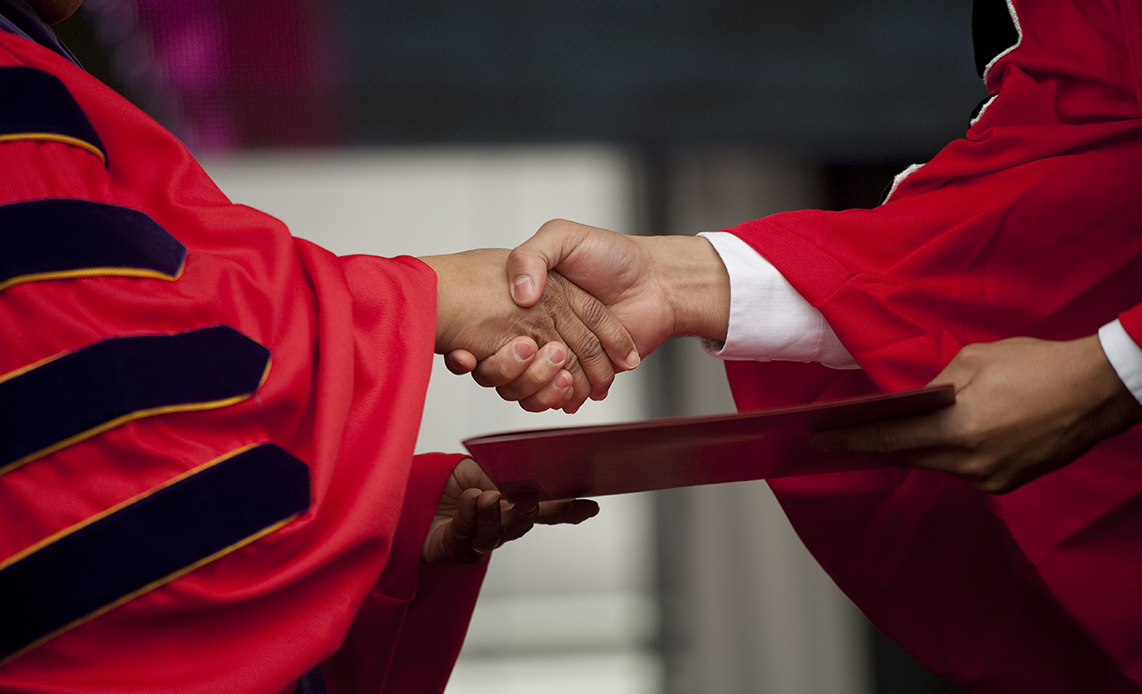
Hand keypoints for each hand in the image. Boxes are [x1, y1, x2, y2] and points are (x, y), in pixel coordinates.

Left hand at [423, 457, 599, 562]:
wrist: (418, 497)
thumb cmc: (454, 483)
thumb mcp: (484, 468)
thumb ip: (507, 475)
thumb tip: (526, 476)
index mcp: (516, 504)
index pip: (549, 509)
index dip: (570, 509)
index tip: (590, 505)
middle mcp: (503, 524)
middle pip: (524, 522)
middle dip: (529, 513)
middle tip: (531, 500)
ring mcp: (481, 539)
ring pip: (496, 532)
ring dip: (494, 514)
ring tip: (488, 497)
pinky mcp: (458, 549)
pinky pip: (466, 533)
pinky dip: (468, 515)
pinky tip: (470, 500)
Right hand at [446, 220, 730, 409]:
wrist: (660, 283)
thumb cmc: (614, 254)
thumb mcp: (563, 236)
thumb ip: (532, 255)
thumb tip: (520, 296)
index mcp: (525, 302)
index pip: (489, 333)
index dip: (478, 345)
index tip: (469, 351)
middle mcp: (538, 330)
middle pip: (507, 366)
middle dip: (511, 369)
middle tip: (526, 354)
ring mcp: (560, 354)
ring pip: (530, 387)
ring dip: (538, 388)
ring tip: (557, 376)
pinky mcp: (583, 375)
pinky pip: (561, 397)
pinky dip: (563, 399)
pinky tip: (569, 392)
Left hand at [811, 336, 1141, 492]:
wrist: (1100, 390)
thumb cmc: (1039, 365)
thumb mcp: (974, 361)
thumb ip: (934, 387)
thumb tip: (911, 404)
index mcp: (962, 430)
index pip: (891, 439)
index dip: (852, 440)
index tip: (819, 440)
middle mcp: (974, 463)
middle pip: (906, 457)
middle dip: (869, 447)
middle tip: (833, 441)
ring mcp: (992, 479)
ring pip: (932, 464)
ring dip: (906, 450)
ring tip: (871, 440)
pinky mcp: (1006, 483)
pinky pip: (960, 468)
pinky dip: (942, 454)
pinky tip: (927, 442)